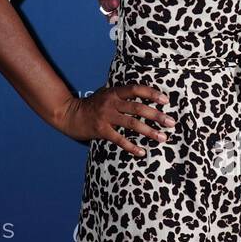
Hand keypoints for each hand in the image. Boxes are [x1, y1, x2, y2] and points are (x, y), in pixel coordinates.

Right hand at [55, 82, 174, 156]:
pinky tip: (142, 152)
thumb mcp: (105, 94)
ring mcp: (106, 116)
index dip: (151, 93)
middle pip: (138, 107)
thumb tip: (143, 97)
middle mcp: (111, 102)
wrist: (69, 114)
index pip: (136, 89)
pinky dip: (131, 146)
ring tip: (162, 138)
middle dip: (157, 115)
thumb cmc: (91, 106)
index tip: (165, 100)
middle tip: (171, 123)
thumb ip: (121, 95)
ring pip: (132, 123)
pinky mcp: (101, 130)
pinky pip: (119, 139)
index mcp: (114, 92)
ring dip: (149, 131)